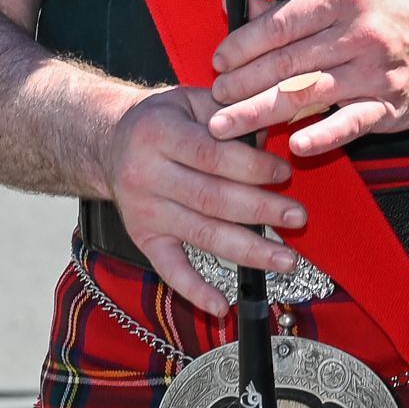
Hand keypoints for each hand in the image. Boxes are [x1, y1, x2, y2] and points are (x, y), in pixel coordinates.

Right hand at [105, 85, 304, 317]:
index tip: (284, 173)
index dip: (251, 166)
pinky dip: (194, 291)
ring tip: (287, 260)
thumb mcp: (190, 100)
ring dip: (248, 250)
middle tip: (299, 216)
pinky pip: (169, 269)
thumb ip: (228, 114)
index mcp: (158, 134)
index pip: (211, 155)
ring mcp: (143, 211)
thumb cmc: (162, 119)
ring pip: (202, 234)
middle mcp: (146, 175)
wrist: (109, 141)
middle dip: (261, 209)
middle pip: (211, 198)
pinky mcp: (142, 238)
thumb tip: (275, 132)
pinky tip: (222, 306)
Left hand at [207, 0, 408, 157]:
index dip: (244, 45)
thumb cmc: (391, 16)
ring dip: (261, 110)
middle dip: (243, 83)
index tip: (219, 62)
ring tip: (228, 124)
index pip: (281, 24)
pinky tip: (294, 145)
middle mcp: (360, 33)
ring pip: (308, 93)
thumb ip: (293, 9)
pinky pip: (350, 122)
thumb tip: (242, 6)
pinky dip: (322, 135)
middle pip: (288, 62)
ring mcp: (376, 72)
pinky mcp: (391, 106)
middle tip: (214, 99)